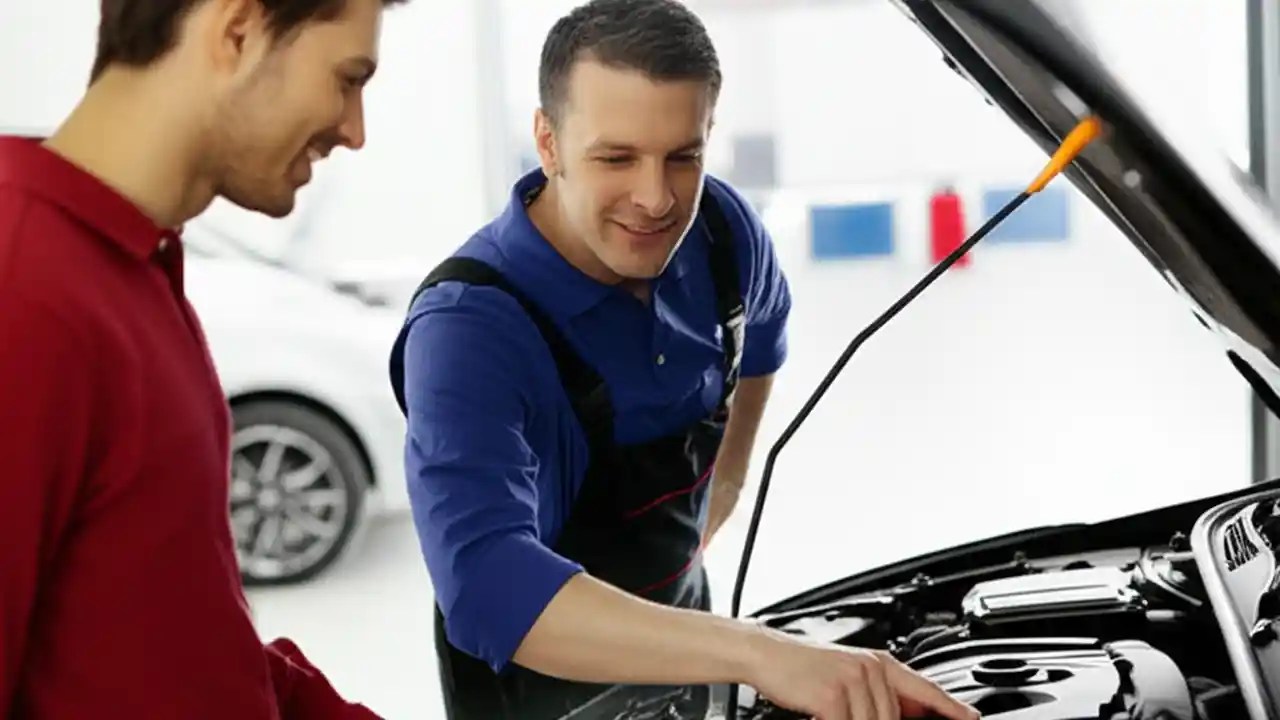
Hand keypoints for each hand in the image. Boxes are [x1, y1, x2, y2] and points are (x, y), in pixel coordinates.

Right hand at [743, 627, 979, 719]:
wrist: (767, 653)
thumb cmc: (803, 668)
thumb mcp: (847, 674)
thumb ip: (876, 692)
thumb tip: (900, 711)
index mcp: (879, 662)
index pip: (925, 687)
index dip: (951, 706)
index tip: (971, 718)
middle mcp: (871, 668)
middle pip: (893, 718)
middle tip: (853, 716)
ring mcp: (853, 680)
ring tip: (835, 714)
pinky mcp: (833, 695)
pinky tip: (825, 718)